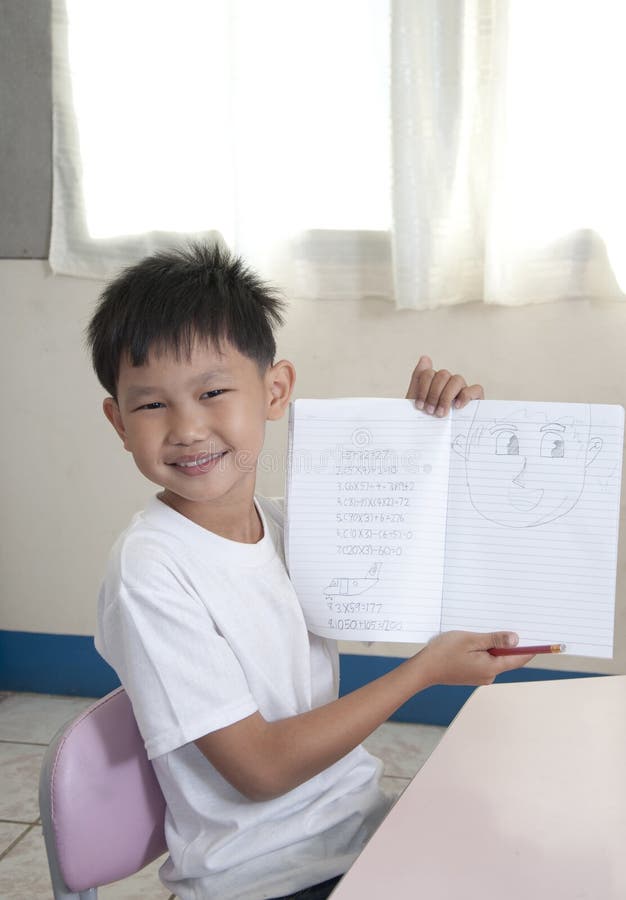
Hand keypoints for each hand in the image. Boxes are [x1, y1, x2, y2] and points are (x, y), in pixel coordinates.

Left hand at [405, 355, 483, 416]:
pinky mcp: (475, 399)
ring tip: (440, 413)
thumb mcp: (416, 401)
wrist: (430, 439)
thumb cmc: (425, 421)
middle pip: (443, 375)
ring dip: (446, 396)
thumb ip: (418, 378)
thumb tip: (425, 358)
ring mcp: (462, 390)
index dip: (423, 387)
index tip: (419, 406)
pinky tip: (457, 407)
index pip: (429, 372)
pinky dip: (466, 395)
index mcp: (434, 382)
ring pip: (457, 380)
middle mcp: (449, 384)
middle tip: (430, 412)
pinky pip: (476, 389)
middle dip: (434, 394)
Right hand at [415, 630, 534, 686]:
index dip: (533, 649)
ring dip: (494, 646)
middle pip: (508, 658)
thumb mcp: (471, 640)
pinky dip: (484, 651)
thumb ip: (494, 640)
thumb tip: (516, 639)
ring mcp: (480, 676)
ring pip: (495, 658)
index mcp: (492, 667)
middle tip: (510, 626)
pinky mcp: (473, 674)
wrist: (423, 670)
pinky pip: (485, 661)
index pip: (519, 658)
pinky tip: (474, 642)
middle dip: (509, 643)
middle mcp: (489, 675)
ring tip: (482, 634)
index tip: (546, 642)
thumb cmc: (443, 652)